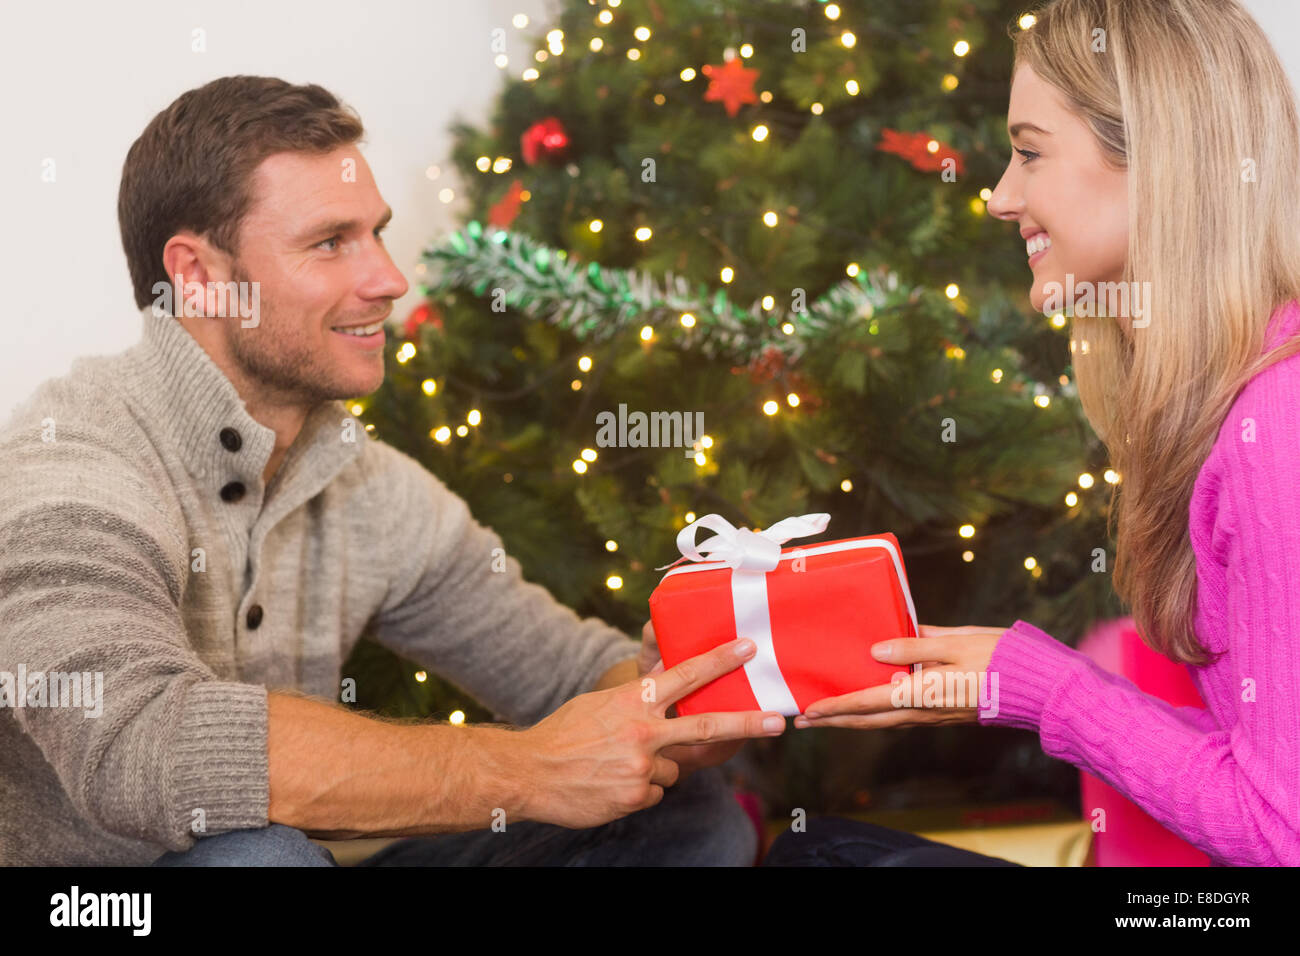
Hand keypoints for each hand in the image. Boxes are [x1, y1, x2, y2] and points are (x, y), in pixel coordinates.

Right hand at [514, 636, 785, 827]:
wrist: (529, 772)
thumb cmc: (564, 733)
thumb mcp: (601, 703)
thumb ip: (638, 698)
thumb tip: (667, 682)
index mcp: (633, 701)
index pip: (685, 675)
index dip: (720, 661)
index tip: (749, 649)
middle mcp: (643, 732)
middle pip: (705, 727)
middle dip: (745, 723)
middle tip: (777, 722)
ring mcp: (641, 767)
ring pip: (671, 769)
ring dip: (652, 769)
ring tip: (614, 765)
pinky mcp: (635, 796)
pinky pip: (652, 793)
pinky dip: (636, 790)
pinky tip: (609, 783)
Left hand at [792, 624, 1008, 729]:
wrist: (1039, 687)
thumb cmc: (999, 659)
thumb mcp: (955, 642)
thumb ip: (914, 645)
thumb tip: (875, 650)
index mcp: (922, 693)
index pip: (868, 702)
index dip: (835, 706)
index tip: (808, 712)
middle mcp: (923, 710)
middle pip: (869, 719)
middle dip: (834, 720)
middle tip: (804, 721)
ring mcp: (934, 714)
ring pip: (884, 720)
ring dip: (854, 719)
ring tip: (829, 715)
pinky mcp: (945, 711)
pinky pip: (902, 715)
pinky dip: (879, 712)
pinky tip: (872, 703)